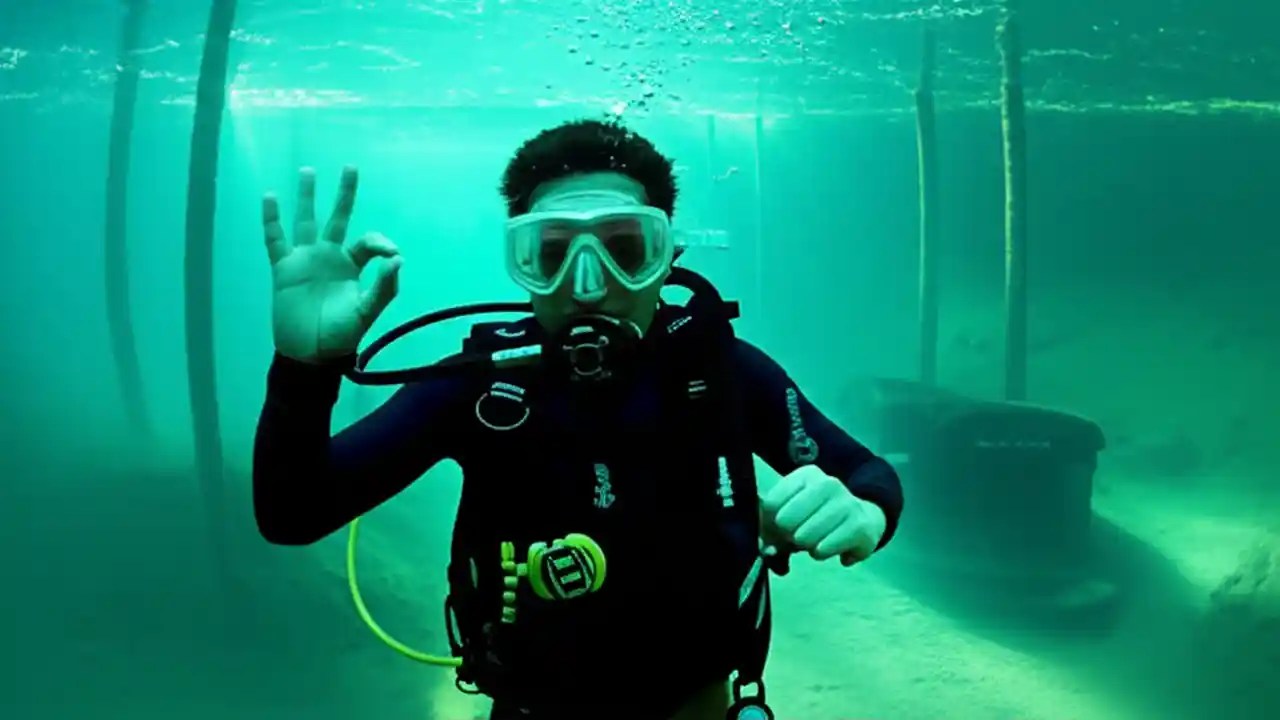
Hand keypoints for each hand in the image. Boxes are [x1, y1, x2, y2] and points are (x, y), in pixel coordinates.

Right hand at [263, 166, 401, 361]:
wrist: (310, 352)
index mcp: (353, 265)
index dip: (381, 242)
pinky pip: (275, 239)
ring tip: (308, 171)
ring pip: (306, 221)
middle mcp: (329, 256)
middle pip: (338, 218)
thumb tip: (398, 259)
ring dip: (308, 197)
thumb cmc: (341, 334)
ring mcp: (305, 260)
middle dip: (345, 194)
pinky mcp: (284, 268)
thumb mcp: (368, 311)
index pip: (368, 241)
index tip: (390, 253)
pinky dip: (272, 219)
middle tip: (351, 167)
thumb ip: (384, 287)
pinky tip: (271, 197)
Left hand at [760, 465, 886, 566]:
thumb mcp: (793, 511)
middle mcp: (828, 483)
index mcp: (806, 475)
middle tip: (802, 534)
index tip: (784, 523)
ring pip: (805, 538)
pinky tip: (830, 546)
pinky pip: (823, 550)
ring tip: (818, 540)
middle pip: (785, 521)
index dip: (772, 521)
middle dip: (789, 534)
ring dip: (806, 546)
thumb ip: (770, 526)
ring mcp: (846, 503)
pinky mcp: (859, 527)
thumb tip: (765, 548)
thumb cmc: (819, 516)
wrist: (864, 518)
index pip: (771, 504)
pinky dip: (821, 554)